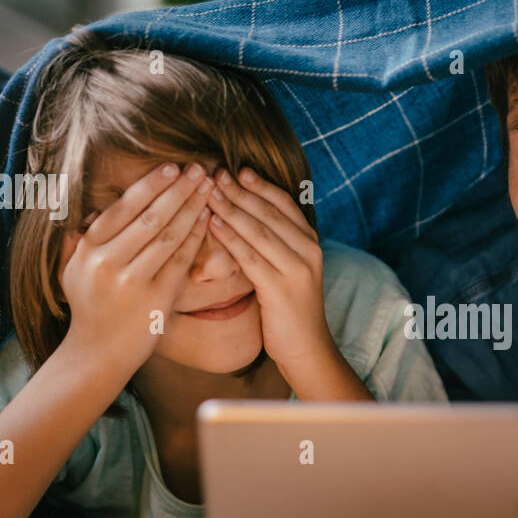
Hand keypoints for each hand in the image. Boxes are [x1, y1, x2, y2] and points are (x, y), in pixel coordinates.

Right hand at [59, 162, 212, 376]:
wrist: (97, 353)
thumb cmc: (89, 308)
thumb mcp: (71, 272)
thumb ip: (78, 241)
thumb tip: (89, 211)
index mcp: (88, 249)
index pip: (123, 208)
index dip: (150, 185)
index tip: (171, 167)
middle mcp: (108, 263)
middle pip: (150, 217)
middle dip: (178, 190)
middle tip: (199, 169)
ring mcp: (133, 282)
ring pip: (168, 235)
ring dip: (192, 208)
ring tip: (209, 188)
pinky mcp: (156, 299)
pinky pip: (181, 261)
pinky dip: (196, 237)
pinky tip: (208, 218)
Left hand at [205, 167, 334, 371]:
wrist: (307, 348)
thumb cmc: (291, 309)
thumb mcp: (290, 269)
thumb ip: (277, 244)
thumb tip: (248, 216)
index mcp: (311, 242)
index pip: (284, 203)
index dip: (259, 185)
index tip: (235, 169)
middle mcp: (308, 250)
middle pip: (269, 211)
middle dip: (239, 191)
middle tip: (213, 173)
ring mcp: (297, 269)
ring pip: (259, 230)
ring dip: (231, 208)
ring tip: (207, 192)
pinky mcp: (281, 288)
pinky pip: (250, 256)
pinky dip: (229, 237)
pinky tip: (212, 224)